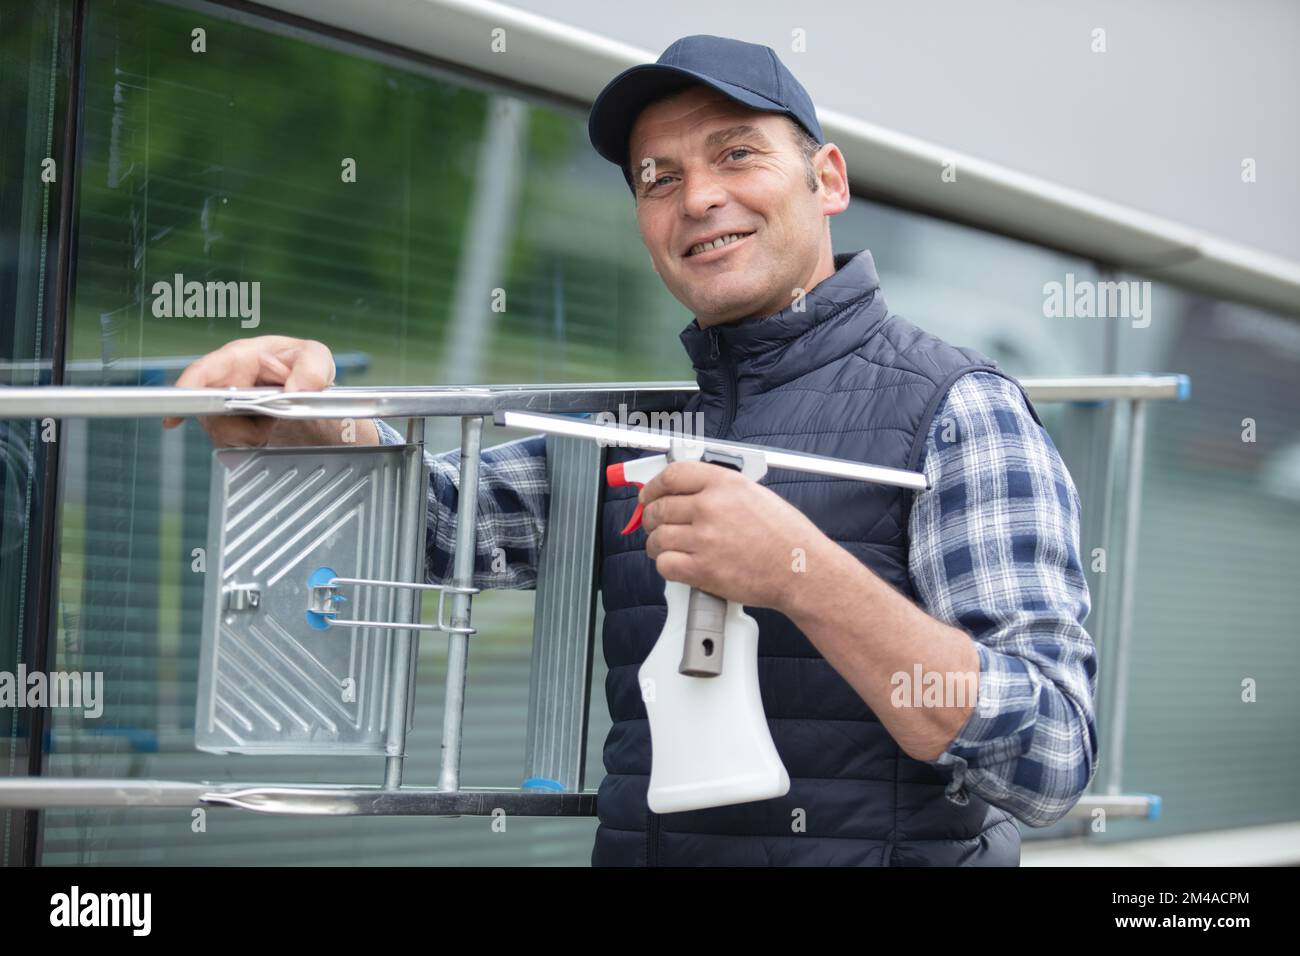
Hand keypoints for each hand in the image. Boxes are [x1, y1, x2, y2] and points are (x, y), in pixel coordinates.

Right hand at [161, 335, 377, 447]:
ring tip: (274, 422)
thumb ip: (311, 369)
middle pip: (208, 410)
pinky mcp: (234, 429)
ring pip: (222, 432)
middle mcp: (226, 383)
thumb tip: (296, 389)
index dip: (186, 389)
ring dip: (250, 435)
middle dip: (234, 423)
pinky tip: (270, 432)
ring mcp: (227, 408)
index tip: (177, 410)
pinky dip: (254, 443)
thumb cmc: (305, 365)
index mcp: (239, 358)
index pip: (203, 371)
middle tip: (267, 422)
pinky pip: (234, 444)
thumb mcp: (315, 357)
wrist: (313, 393)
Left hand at [638, 460, 829, 612]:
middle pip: (659, 508)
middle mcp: (711, 507)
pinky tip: (678, 565)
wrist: (801, 568)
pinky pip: (665, 565)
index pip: (672, 475)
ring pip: (657, 538)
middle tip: (654, 525)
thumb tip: (688, 492)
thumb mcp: (755, 494)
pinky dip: (667, 566)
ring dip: (656, 545)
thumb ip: (719, 490)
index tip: (649, 494)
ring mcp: (705, 539)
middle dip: (651, 518)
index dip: (653, 486)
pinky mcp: (702, 569)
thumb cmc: (786, 536)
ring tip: (666, 548)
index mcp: (725, 483)